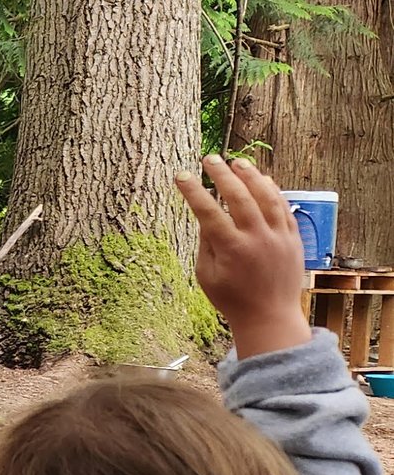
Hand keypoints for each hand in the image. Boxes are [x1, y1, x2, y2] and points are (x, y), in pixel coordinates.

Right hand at [176, 154, 309, 357]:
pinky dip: (273, 191)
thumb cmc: (232, 299)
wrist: (270, 316)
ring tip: (238, 162)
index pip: (208, 211)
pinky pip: (284, 208)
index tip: (181, 176)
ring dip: (251, 176)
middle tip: (210, 158)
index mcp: (231, 249)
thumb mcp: (206, 275)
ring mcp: (278, 237)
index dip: (193, 191)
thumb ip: (206, 243)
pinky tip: (263, 180)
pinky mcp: (293, 239)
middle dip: (222, 174)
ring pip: (266, 197)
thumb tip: (206, 217)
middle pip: (239, 196)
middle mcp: (257, 239)